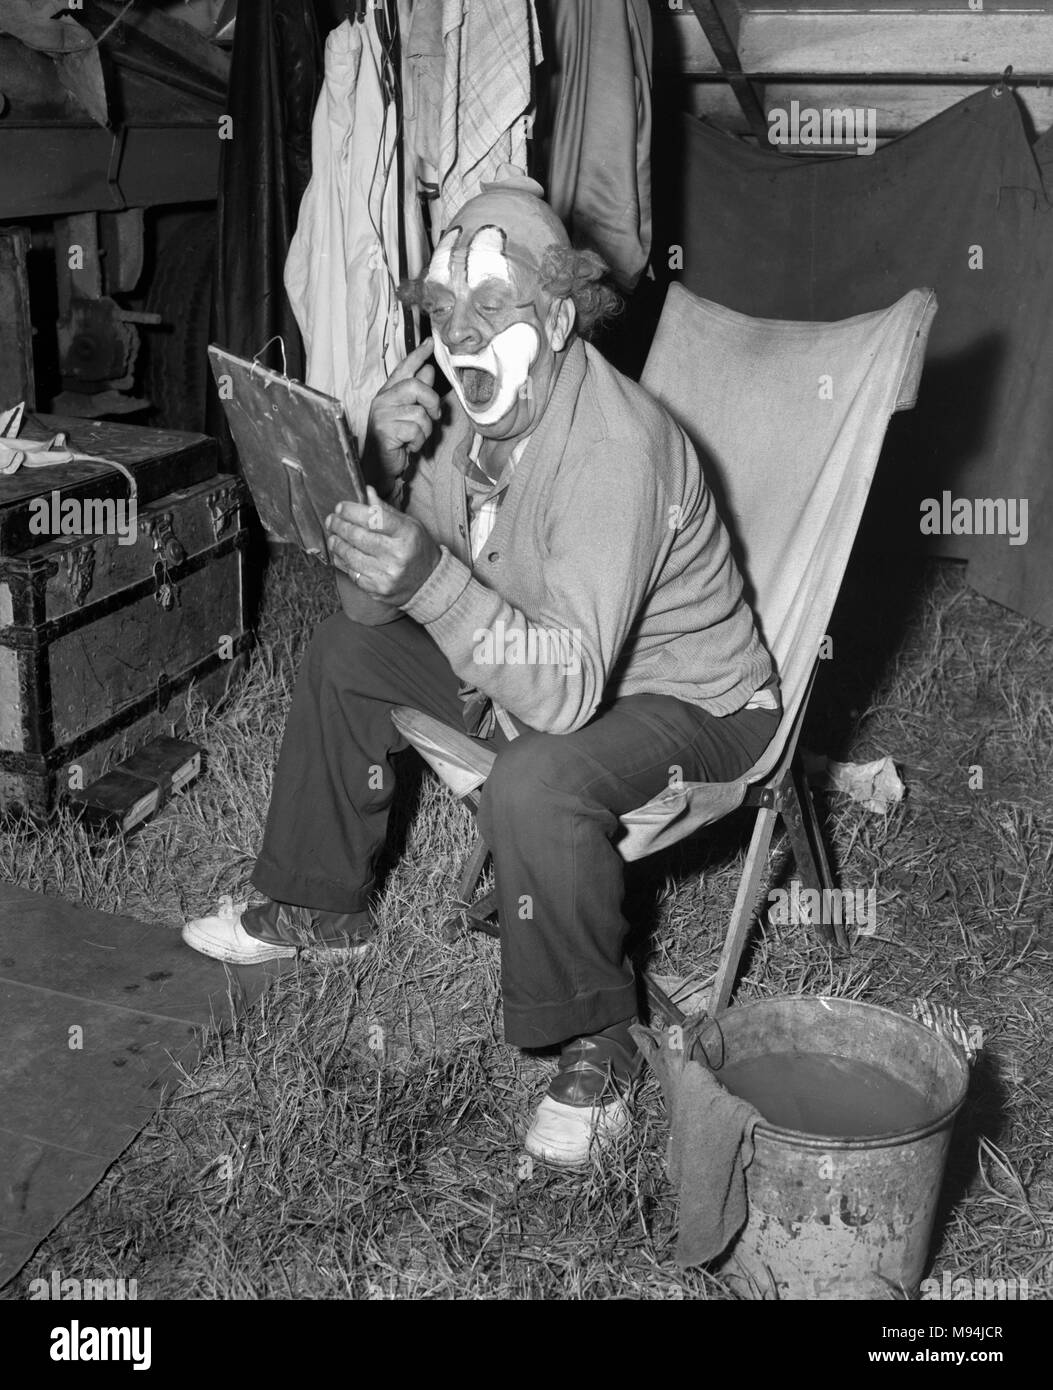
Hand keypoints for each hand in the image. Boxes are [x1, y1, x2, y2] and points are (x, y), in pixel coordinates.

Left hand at [326, 486, 440, 607]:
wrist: (429, 582)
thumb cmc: (418, 548)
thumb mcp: (409, 525)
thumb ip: (385, 510)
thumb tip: (366, 491)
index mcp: (406, 534)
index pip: (372, 518)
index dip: (351, 511)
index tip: (340, 507)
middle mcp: (396, 555)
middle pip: (357, 536)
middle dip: (339, 525)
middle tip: (331, 520)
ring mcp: (386, 574)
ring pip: (350, 555)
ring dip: (337, 543)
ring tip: (333, 535)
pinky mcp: (377, 589)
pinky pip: (352, 573)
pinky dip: (342, 561)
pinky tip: (339, 553)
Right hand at [367, 337, 441, 483]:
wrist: (380, 468)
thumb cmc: (396, 442)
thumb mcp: (409, 415)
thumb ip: (417, 395)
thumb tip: (428, 370)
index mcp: (388, 393)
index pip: (404, 368)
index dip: (418, 355)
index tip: (430, 342)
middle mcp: (383, 400)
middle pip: (416, 387)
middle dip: (432, 402)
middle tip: (435, 417)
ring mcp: (382, 414)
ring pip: (420, 413)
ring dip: (425, 431)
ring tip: (415, 439)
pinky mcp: (385, 430)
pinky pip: (415, 430)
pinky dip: (418, 442)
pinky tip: (408, 447)